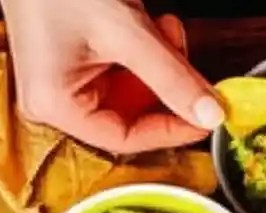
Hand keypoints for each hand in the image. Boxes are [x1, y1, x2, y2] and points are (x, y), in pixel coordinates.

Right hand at [0, 0, 224, 153]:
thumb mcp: (126, 33)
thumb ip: (172, 76)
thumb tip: (210, 114)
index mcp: (55, 104)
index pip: (125, 138)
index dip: (172, 130)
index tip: (207, 118)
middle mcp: (56, 99)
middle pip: (132, 114)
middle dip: (166, 84)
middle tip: (187, 58)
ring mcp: (66, 79)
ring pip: (134, 89)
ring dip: (159, 61)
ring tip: (164, 26)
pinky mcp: (78, 60)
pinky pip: (124, 69)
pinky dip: (146, 49)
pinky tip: (150, 22)